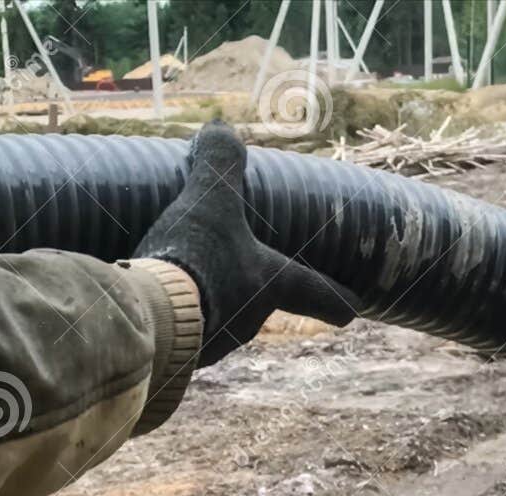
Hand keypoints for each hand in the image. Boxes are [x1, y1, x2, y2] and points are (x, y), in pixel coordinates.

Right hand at [134, 120, 360, 366]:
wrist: (151, 316)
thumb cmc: (196, 256)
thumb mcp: (211, 198)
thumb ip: (221, 162)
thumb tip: (221, 128)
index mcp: (273, 284)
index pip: (319, 294)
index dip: (337, 299)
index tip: (354, 309)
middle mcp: (252, 320)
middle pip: (261, 303)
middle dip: (251, 288)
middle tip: (233, 269)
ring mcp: (217, 344)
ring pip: (221, 319)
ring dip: (210, 301)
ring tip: (184, 278)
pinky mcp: (182, 356)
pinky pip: (186, 333)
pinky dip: (178, 315)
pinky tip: (157, 298)